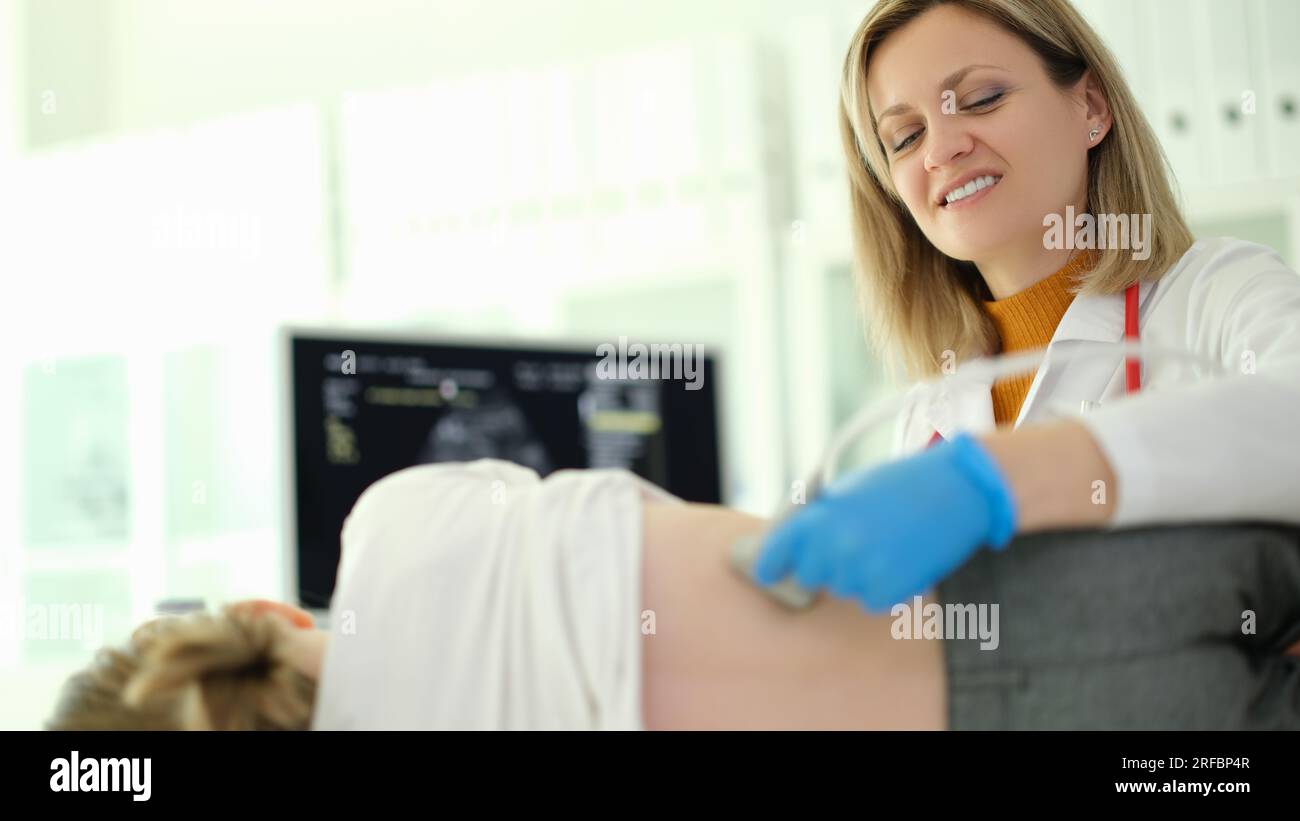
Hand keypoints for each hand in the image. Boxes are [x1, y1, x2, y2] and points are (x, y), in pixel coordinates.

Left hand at [752, 433, 1017, 612]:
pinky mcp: (890, 589)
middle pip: (810, 576)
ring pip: (844, 588)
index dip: (770, 566)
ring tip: (887, 544)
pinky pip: (872, 601)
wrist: (957, 487)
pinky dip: (885, 588)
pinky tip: (902, 561)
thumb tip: (794, 549)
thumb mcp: (848, 492)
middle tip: (853, 546)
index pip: (775, 553)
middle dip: (826, 566)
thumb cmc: (901, 485)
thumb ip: (818, 521)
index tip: (771, 573)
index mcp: (817, 517)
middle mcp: (833, 545)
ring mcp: (861, 569)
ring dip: (859, 575)